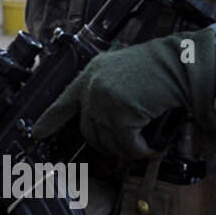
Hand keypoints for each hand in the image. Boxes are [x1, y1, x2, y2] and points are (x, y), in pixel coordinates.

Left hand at [32, 28, 215, 159]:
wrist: (179, 64)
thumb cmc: (158, 68)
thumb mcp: (122, 73)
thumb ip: (106, 92)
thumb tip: (104, 124)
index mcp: (90, 74)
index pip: (62, 102)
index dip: (48, 120)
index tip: (36, 133)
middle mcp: (92, 87)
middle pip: (88, 130)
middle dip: (107, 144)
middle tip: (126, 146)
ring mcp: (105, 100)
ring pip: (108, 141)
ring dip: (127, 149)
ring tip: (142, 145)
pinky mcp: (121, 114)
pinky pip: (128, 145)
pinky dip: (141, 150)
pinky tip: (151, 147)